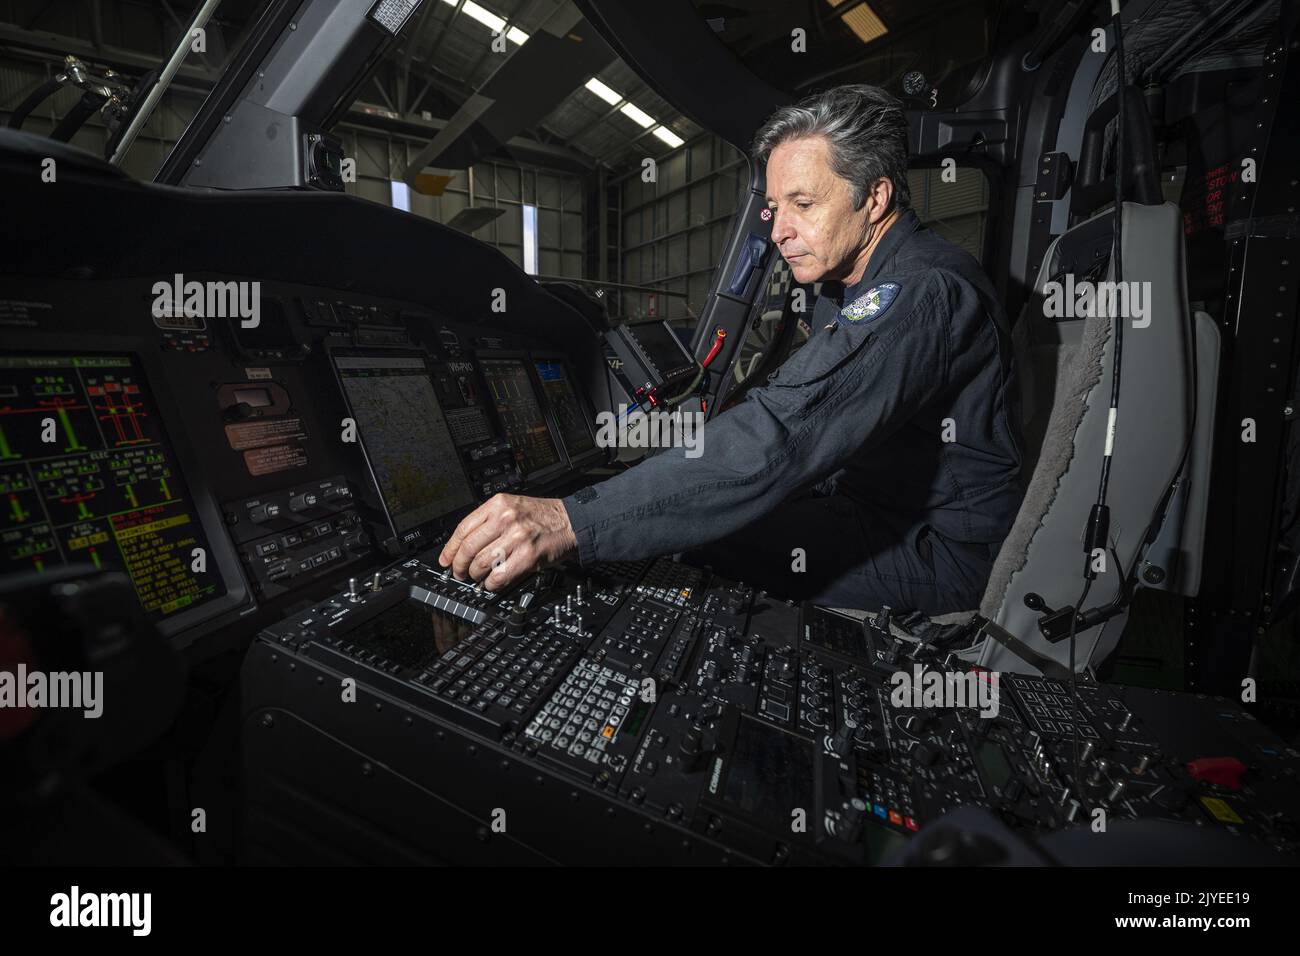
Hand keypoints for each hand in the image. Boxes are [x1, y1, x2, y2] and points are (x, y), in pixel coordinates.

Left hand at [438, 494, 576, 590]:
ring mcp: (517, 537)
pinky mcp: (527, 555)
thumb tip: (465, 545)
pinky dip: (491, 583)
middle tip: (459, 573)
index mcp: (498, 504)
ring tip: (477, 578)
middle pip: (469, 547)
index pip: (464, 528)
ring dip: (475, 576)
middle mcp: (505, 518)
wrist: (571, 522)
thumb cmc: (542, 517)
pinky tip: (491, 583)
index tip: (446, 560)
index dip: (450, 549)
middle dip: (460, 566)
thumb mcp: (512, 507)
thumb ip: (490, 521)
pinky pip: (499, 575)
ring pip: (481, 563)